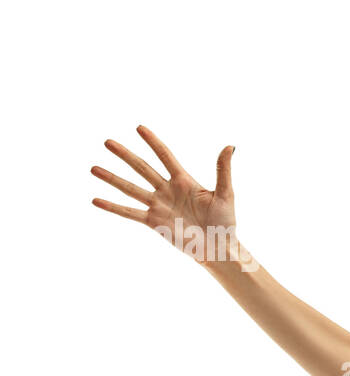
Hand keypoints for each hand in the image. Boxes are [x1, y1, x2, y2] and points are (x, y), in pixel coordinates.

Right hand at [91, 125, 245, 265]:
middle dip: (125, 155)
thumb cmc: (226, 221)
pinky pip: (130, 213)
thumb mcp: (225, 194)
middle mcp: (167, 190)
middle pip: (142, 168)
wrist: (218, 248)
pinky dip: (113, 207)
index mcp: (184, 181)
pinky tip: (96, 200)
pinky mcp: (154, 222)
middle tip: (107, 142)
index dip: (153, 142)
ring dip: (112, 178)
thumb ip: (223, 170)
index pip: (165, 156)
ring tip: (93, 168)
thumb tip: (230, 146)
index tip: (139, 128)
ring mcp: (158, 206)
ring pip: (131, 188)